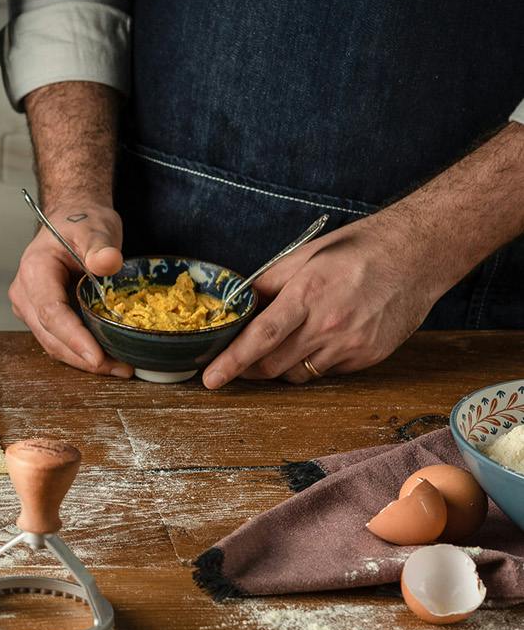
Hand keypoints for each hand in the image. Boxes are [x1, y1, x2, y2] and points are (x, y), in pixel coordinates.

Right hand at [8, 202, 133, 377]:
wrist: (72, 220)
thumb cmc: (82, 223)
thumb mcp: (96, 228)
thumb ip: (100, 246)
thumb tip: (107, 262)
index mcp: (34, 270)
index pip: (51, 311)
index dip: (74, 338)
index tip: (98, 357)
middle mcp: (25, 293)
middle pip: (50, 336)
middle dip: (83, 357)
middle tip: (121, 370)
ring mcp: (31, 308)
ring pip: (53, 344)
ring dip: (84, 360)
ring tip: (120, 368)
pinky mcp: (42, 317)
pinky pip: (59, 341)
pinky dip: (82, 352)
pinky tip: (109, 359)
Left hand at [201, 215, 439, 388]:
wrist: (417, 256)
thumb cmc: (357, 250)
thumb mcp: (305, 256)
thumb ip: (268, 284)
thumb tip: (238, 306)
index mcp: (308, 294)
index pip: (260, 337)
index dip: (232, 361)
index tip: (211, 378)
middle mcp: (329, 325)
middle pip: (273, 365)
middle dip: (248, 369)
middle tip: (236, 363)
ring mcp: (351, 345)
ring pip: (298, 374)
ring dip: (279, 367)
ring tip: (279, 346)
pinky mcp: (368, 357)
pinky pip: (326, 372)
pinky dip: (311, 362)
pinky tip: (316, 341)